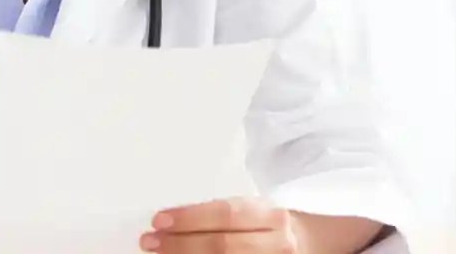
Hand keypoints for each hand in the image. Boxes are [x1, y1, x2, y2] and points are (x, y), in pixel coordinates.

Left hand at [140, 198, 300, 252]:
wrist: (304, 244)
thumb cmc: (267, 225)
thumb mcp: (252, 210)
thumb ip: (218, 215)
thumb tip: (170, 220)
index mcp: (272, 215)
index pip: (226, 214)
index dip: (191, 218)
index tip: (159, 219)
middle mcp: (278, 243)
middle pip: (223, 245)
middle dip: (182, 243)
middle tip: (150, 241)